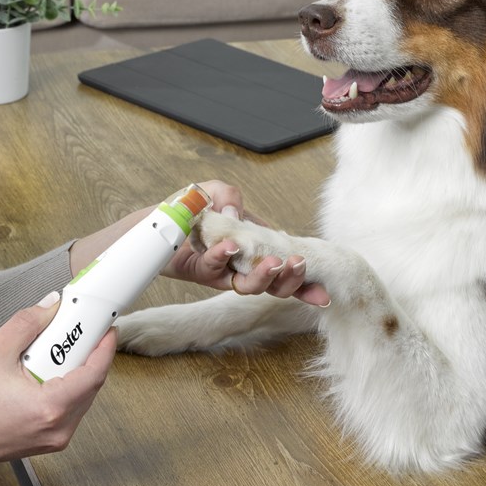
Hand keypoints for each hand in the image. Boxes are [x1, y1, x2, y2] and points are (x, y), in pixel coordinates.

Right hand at [0, 294, 115, 466]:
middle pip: (92, 383)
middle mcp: (60, 427)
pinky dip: (67, 386)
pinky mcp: (51, 439)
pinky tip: (48, 372)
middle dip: (89, 354)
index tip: (108, 327)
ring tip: (57, 351)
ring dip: (77, 370)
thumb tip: (51, 305)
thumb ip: (28, 323)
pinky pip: (71, 407)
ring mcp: (57, 437)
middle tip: (81, 331)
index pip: (95, 373)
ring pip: (83, 396)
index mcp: (51, 407)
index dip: (105, 346)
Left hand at [163, 180, 329, 306]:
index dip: (307, 283)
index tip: (325, 294)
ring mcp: (226, 271)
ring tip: (272, 262)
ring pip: (250, 285)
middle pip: (276, 285)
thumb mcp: (218, 191)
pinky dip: (223, 256)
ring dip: (263, 275)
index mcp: (261, 248)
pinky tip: (230, 247)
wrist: (161, 222)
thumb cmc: (194, 209)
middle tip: (298, 265)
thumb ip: (232, 196)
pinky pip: (215, 268)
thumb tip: (237, 216)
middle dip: (291, 280)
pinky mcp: (203, 272)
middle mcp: (246, 265)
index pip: (289, 268)